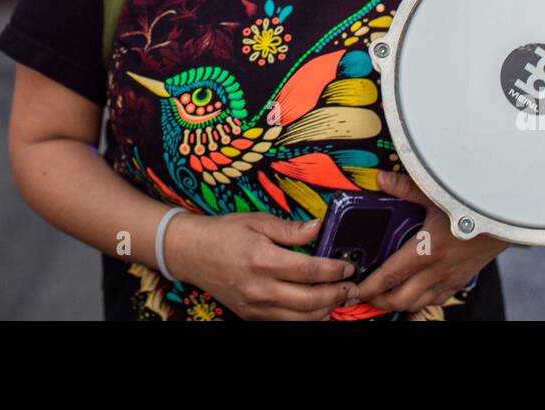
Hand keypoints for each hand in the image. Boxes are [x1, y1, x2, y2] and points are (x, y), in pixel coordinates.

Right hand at [163, 211, 359, 320]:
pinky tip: (317, 308)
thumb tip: (318, 228)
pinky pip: (286, 323)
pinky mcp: (251, 316)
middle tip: (352, 287)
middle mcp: (260, 288)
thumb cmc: (224, 233)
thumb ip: (290, 229)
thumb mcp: (257, 221)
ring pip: (301, 318)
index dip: (334, 271)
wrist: (192, 253)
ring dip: (326, 310)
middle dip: (337, 295)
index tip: (348, 267)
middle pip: (310, 300)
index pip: (309, 270)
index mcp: (263, 260)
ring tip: (339, 298)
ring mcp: (255, 307)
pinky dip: (306, 318)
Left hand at [355, 170, 509, 312]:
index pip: (391, 275)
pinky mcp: (461, 279)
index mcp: (427, 250)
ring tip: (382, 299)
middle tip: (363, 296)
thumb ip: (406, 187)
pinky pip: (437, 299)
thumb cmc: (473, 204)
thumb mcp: (437, 193)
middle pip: (401, 297)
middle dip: (379, 301)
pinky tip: (412, 301)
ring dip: (398, 304)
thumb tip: (381, 179)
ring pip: (418, 303)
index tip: (356, 289)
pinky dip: (421, 303)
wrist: (507, 218)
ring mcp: (450, 277)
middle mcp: (437, 270)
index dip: (371, 286)